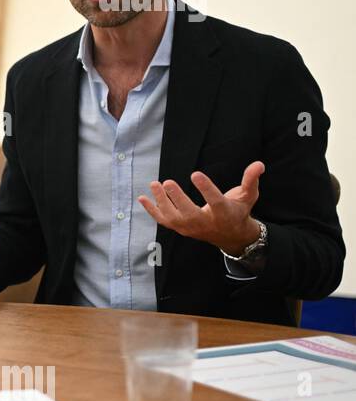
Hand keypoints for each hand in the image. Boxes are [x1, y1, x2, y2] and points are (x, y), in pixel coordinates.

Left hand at [137, 161, 264, 255]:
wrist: (230, 235)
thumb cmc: (238, 211)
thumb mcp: (248, 196)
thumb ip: (251, 180)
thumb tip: (259, 164)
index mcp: (224, 213)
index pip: (215, 201)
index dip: (206, 188)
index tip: (196, 173)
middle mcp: (205, 223)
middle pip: (189, 213)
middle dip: (177, 198)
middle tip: (167, 182)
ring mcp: (191, 228)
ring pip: (173, 218)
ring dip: (161, 202)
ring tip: (154, 184)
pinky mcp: (180, 229)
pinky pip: (163, 221)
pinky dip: (152, 211)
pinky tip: (142, 198)